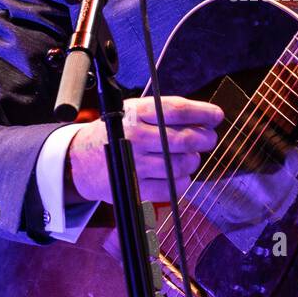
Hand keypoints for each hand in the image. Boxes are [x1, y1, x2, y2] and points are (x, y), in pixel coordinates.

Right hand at [67, 95, 223, 203]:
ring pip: (182, 163)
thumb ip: (165, 113)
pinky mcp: (136, 186)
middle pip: (184, 138)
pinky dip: (182, 181)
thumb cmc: (117, 132)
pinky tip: (176, 174)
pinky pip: (173, 186)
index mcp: (137, 112)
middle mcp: (136, 136)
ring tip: (189, 157)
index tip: (217, 116)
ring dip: (193, 161)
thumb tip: (205, 118)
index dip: (203, 113)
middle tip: (208, 139)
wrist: (81, 160)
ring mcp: (136, 163)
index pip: (177, 110)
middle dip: (205, 139)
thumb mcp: (134, 111)